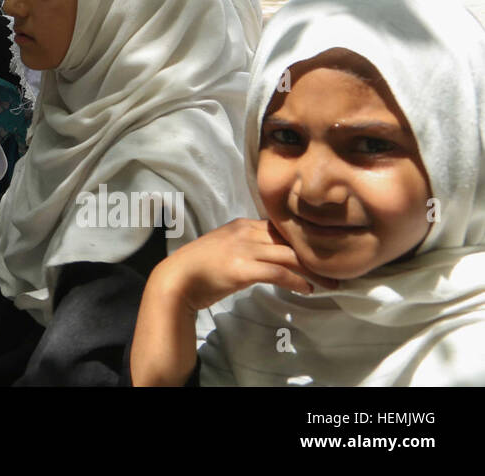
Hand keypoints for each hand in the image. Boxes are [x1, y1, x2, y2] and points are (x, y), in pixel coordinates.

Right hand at [154, 218, 337, 314]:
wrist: (177, 280)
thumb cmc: (199, 267)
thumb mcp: (226, 248)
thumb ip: (247, 247)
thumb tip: (271, 257)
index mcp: (242, 225)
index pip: (282, 228)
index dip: (304, 240)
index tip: (323, 251)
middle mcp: (245, 232)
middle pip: (291, 240)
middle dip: (317, 254)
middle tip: (338, 268)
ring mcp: (244, 249)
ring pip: (290, 255)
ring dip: (314, 270)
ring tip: (332, 283)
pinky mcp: (243, 269)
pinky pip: (279, 273)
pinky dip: (297, 281)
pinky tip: (308, 289)